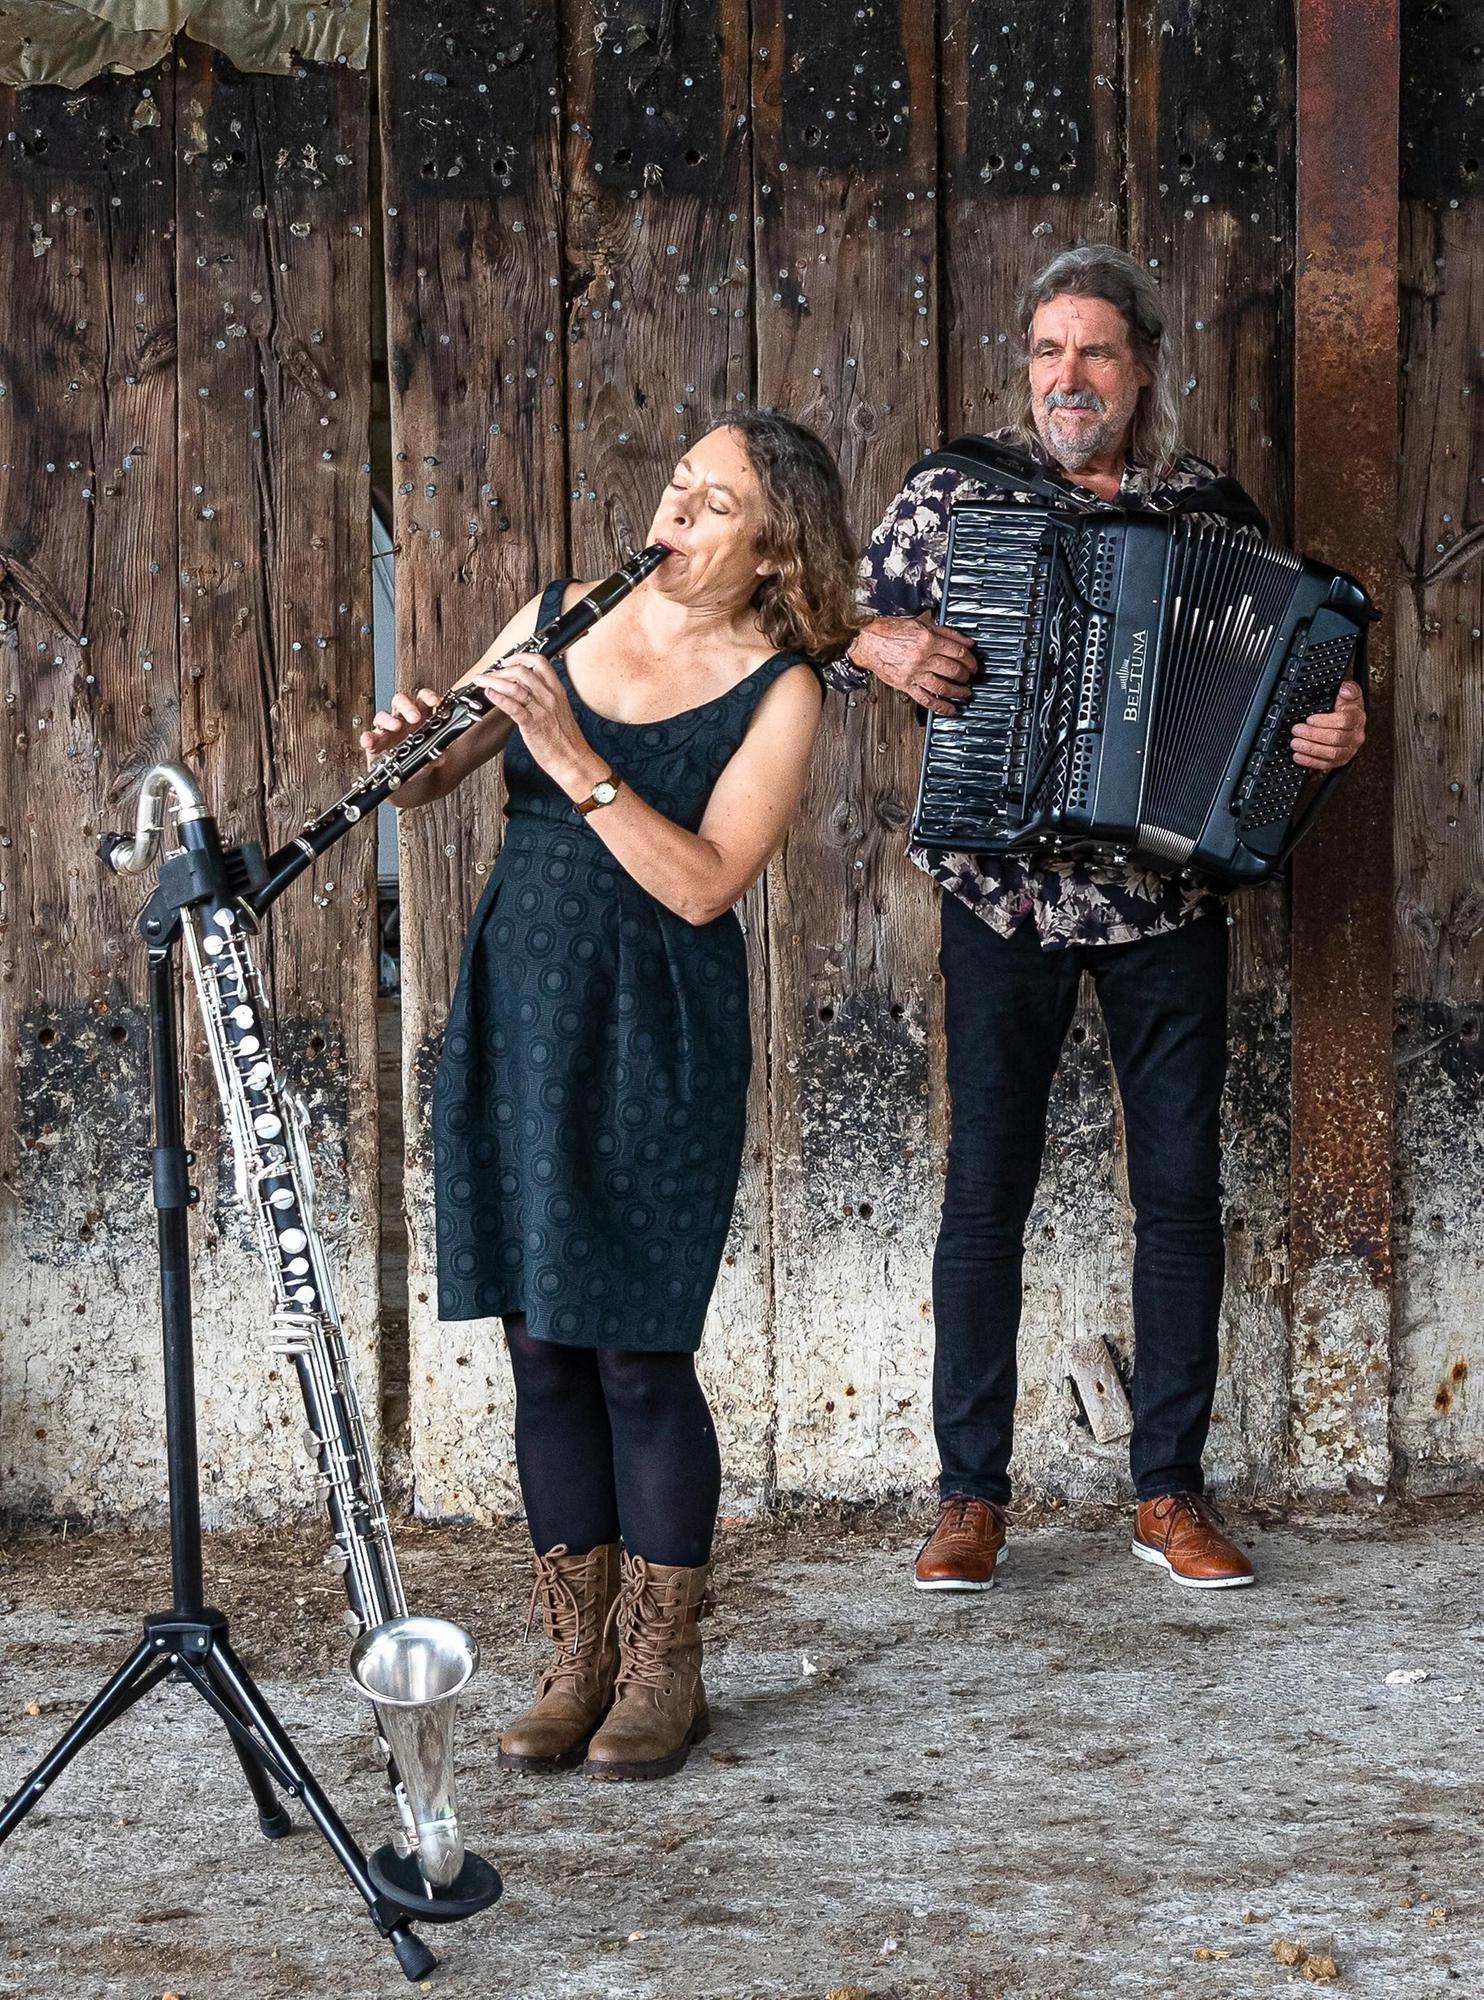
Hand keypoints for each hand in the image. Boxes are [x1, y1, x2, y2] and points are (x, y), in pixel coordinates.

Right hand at [360, 686, 438, 761]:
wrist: (408, 778)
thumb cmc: (420, 760)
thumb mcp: (432, 757)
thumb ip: (436, 754)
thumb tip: (441, 756)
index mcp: (419, 717)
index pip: (422, 699)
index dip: (428, 697)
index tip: (435, 701)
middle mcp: (402, 719)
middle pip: (400, 701)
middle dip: (408, 707)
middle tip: (415, 717)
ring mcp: (387, 729)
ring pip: (383, 715)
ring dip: (389, 720)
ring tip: (396, 727)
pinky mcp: (375, 742)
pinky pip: (369, 736)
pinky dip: (367, 738)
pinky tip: (368, 741)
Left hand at [473, 652, 599, 796]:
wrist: (574, 760)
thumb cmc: (566, 740)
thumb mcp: (559, 710)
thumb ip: (545, 697)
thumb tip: (526, 690)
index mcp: (557, 691)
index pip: (539, 662)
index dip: (520, 657)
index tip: (507, 661)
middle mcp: (550, 697)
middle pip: (522, 671)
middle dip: (501, 669)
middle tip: (489, 674)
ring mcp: (541, 711)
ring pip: (515, 687)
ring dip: (493, 680)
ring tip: (481, 681)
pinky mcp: (533, 726)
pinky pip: (513, 707)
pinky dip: (498, 698)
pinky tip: (489, 694)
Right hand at [848, 615, 976, 715]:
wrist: (868, 641)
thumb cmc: (890, 631)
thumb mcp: (921, 624)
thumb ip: (946, 633)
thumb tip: (966, 642)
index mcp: (927, 640)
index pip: (958, 652)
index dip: (970, 659)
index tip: (973, 664)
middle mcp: (922, 657)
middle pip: (954, 670)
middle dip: (966, 675)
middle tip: (970, 677)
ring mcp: (914, 673)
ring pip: (943, 687)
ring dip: (958, 691)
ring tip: (965, 692)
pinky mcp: (906, 685)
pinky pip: (926, 699)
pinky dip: (940, 706)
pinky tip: (950, 709)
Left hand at [1291, 678, 1364, 771]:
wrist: (1348, 721)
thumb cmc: (1345, 707)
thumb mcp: (1347, 693)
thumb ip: (1349, 689)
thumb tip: (1345, 690)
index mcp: (1357, 718)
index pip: (1344, 721)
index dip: (1325, 721)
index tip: (1309, 719)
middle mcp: (1356, 736)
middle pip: (1336, 738)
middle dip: (1313, 735)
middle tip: (1297, 730)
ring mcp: (1349, 750)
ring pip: (1332, 753)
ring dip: (1311, 749)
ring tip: (1295, 743)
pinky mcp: (1340, 761)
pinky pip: (1326, 765)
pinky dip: (1311, 762)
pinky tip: (1298, 756)